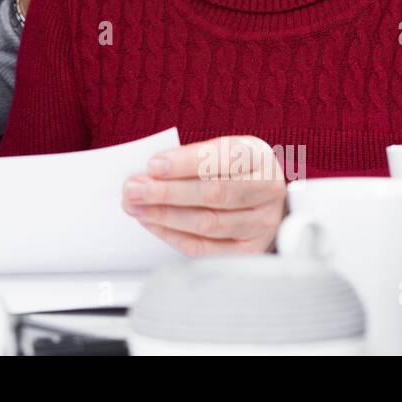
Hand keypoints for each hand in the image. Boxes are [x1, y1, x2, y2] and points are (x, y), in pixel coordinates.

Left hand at [121, 136, 286, 254]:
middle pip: (214, 194)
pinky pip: (204, 247)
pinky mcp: (249, 251)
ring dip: (164, 215)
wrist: (265, 200)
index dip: (186, 163)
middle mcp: (268, 191)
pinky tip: (151, 223)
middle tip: (133, 189)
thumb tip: (149, 172)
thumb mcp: (221, 151)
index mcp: (259, 157)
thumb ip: (191, 158)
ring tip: (135, 206)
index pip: (223, 159)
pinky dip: (172, 235)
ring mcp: (262, 224)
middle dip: (167, 192)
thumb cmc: (234, 170)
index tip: (152, 165)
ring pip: (207, 223)